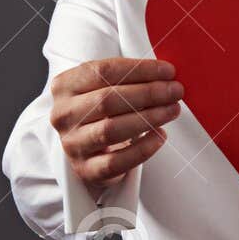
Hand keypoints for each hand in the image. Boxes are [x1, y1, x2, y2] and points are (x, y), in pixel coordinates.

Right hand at [50, 57, 182, 200]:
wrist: (86, 148)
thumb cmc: (100, 112)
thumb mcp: (103, 87)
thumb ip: (127, 78)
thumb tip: (165, 75)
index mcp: (64, 86)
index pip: (103, 71)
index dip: (140, 70)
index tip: (168, 71)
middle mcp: (63, 114)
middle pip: (108, 99)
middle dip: (148, 93)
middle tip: (175, 91)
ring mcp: (72, 144)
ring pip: (111, 129)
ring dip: (148, 117)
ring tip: (172, 110)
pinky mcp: (86, 170)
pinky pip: (117, 161)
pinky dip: (143, 148)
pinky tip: (160, 135)